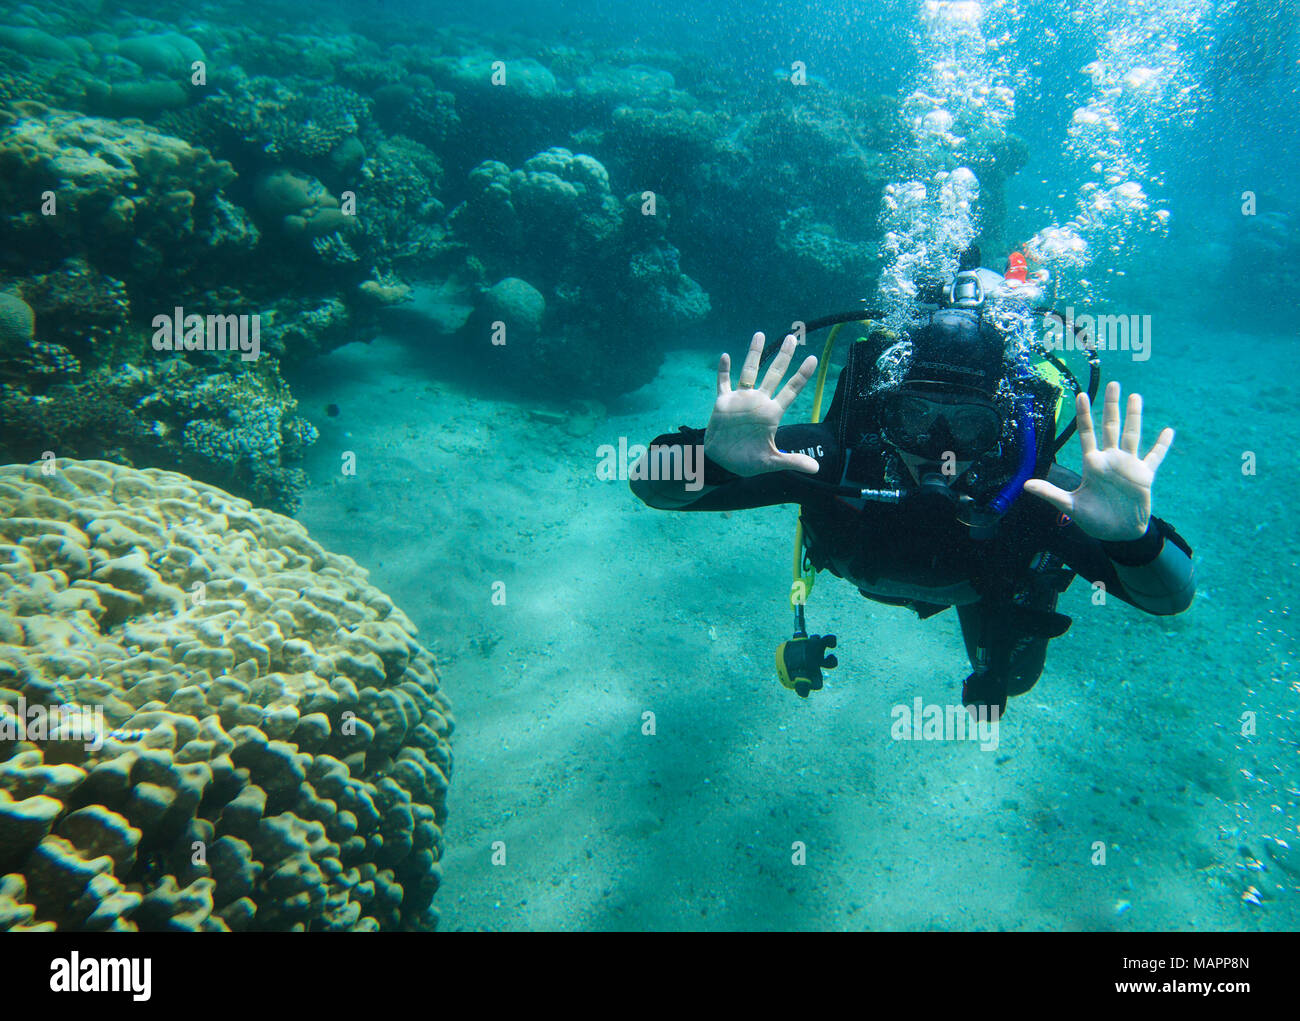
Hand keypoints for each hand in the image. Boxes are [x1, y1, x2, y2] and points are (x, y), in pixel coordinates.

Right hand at [705, 332, 819, 476]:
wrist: (722, 462)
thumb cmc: (747, 462)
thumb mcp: (771, 462)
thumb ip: (792, 461)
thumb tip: (816, 469)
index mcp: (772, 414)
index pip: (791, 390)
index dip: (802, 375)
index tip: (813, 359)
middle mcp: (759, 401)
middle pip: (774, 374)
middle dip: (783, 356)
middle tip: (792, 337)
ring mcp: (741, 399)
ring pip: (749, 372)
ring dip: (754, 354)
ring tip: (760, 334)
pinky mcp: (723, 402)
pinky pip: (723, 383)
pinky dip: (723, 371)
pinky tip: (726, 357)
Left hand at [1022, 381, 1173, 540]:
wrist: (1118, 534)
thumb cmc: (1093, 520)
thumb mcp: (1071, 505)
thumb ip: (1051, 494)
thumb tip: (1026, 486)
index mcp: (1092, 464)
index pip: (1086, 433)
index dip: (1084, 414)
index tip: (1080, 395)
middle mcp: (1110, 460)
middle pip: (1110, 427)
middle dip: (1111, 406)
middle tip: (1114, 384)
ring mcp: (1128, 465)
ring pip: (1132, 435)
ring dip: (1134, 416)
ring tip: (1135, 397)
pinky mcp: (1144, 475)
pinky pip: (1155, 457)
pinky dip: (1162, 445)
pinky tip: (1168, 431)